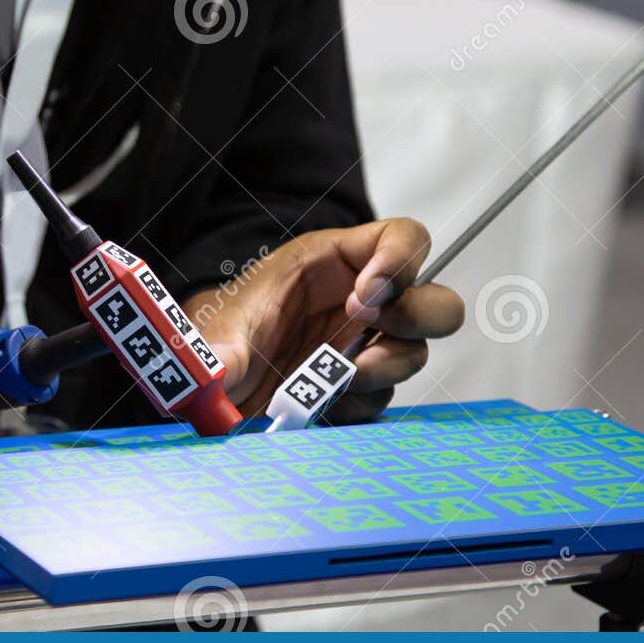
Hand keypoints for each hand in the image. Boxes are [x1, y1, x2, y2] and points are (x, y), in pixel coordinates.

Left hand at [183, 219, 464, 422]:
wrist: (209, 384)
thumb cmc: (221, 335)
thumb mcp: (219, 331)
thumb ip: (222, 351)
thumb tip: (214, 374)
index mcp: (332, 263)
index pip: (401, 239)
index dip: (401, 260)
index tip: (368, 294)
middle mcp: (359, 303)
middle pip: (434, 299)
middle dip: (415, 315)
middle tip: (368, 325)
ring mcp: (363, 347)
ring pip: (414, 351)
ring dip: (386, 365)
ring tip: (342, 374)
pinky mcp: (357, 389)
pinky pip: (384, 398)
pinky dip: (362, 403)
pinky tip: (327, 402)